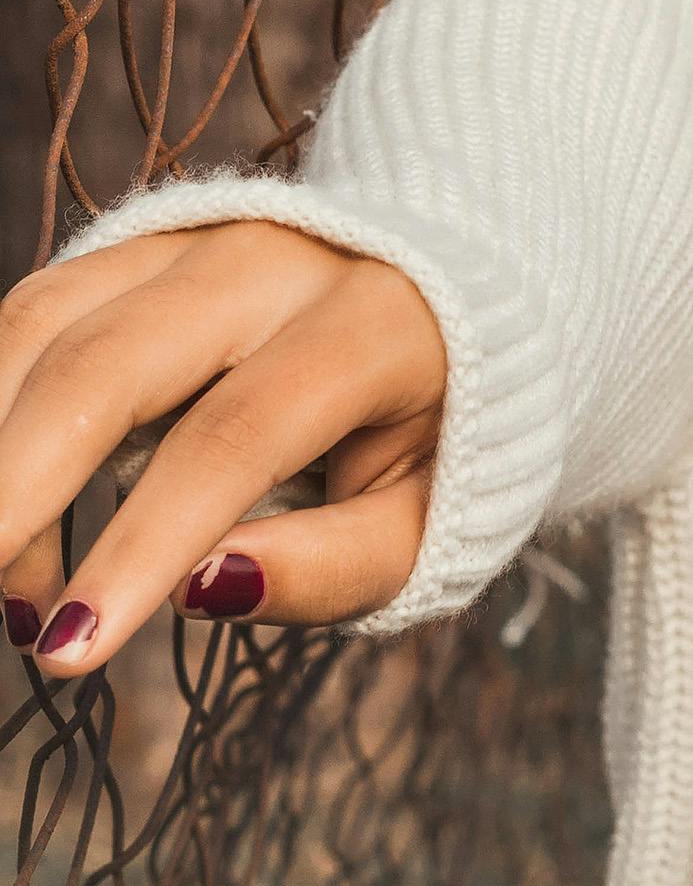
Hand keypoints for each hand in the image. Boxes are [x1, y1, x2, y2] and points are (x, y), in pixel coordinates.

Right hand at [0, 219, 449, 673]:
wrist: (454, 289)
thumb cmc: (436, 431)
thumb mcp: (429, 516)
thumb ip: (333, 564)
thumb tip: (200, 593)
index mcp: (371, 322)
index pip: (234, 435)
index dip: (142, 544)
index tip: (68, 651)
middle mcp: (272, 256)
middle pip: (109, 362)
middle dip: (17, 488)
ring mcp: (196, 235)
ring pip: (45, 324)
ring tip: (3, 580)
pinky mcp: (138, 240)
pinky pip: (33, 311)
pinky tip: (0, 495)